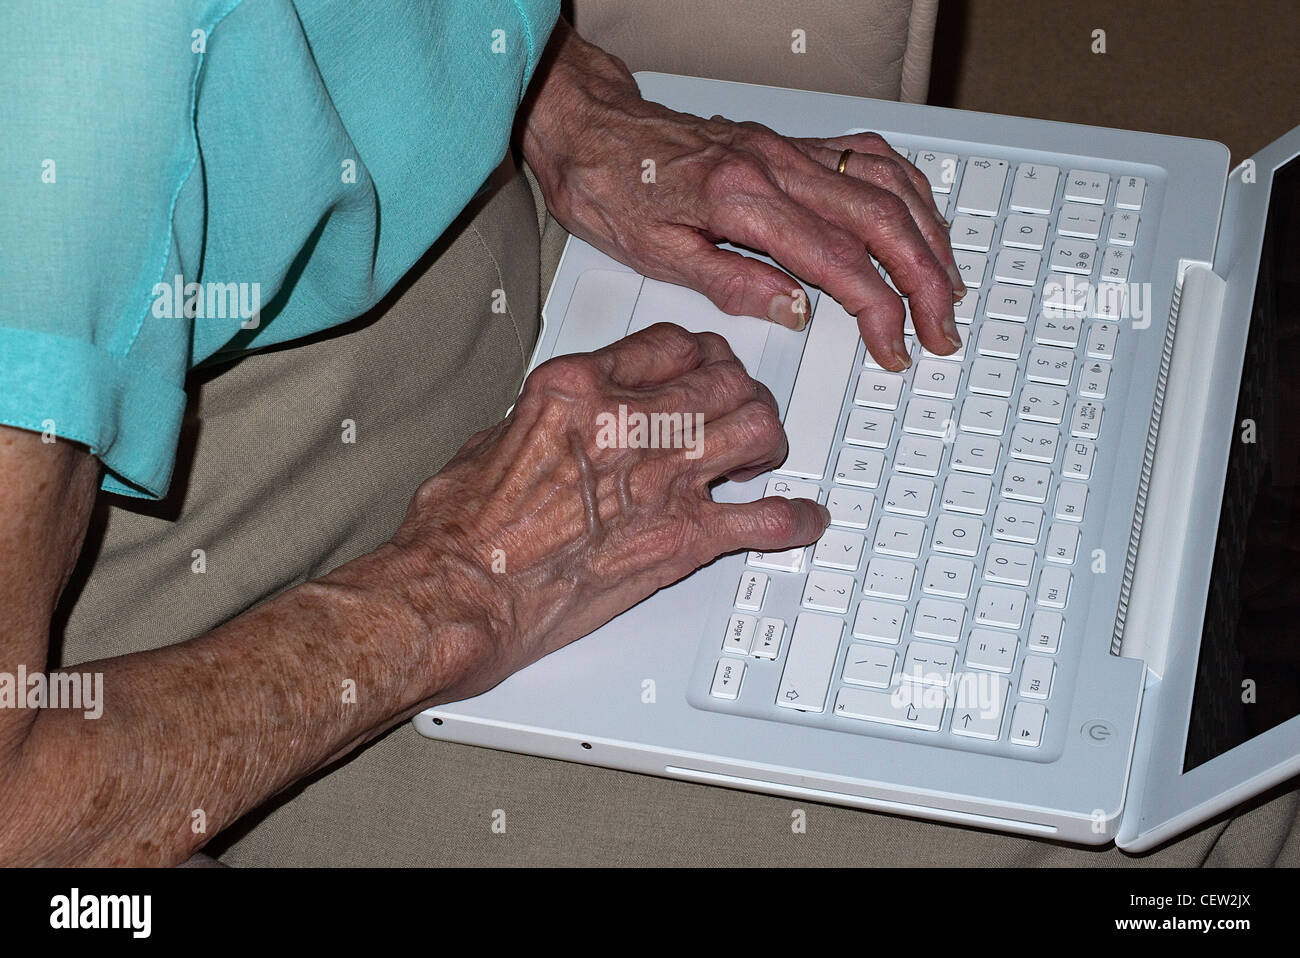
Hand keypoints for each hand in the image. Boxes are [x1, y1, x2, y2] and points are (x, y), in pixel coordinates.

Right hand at [387, 324, 828, 696]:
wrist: (461, 594)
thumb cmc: (460, 530)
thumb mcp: (495, 437)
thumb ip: (550, 417)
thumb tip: (576, 419)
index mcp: (577, 389)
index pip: (669, 343)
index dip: (699, 352)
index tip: (705, 364)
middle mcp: (627, 423)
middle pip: (723, 377)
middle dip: (738, 390)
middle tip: (737, 409)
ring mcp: (660, 480)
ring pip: (756, 427)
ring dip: (767, 440)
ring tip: (760, 457)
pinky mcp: (680, 540)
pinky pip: (765, 521)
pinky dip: (793, 522)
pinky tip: (801, 520)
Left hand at [521, 20, 964, 371]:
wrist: (593, 131)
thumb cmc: (614, 190)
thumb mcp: (657, 255)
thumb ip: (733, 283)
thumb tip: (797, 310)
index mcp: (744, 201)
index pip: (839, 262)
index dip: (880, 310)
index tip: (895, 347)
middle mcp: (776, 166)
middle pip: (882, 221)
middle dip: (925, 281)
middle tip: (941, 328)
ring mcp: (788, 148)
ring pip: (887, 184)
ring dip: (928, 236)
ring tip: (946, 283)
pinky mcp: (789, 142)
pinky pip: (868, 155)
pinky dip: (907, 189)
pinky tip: (920, 217)